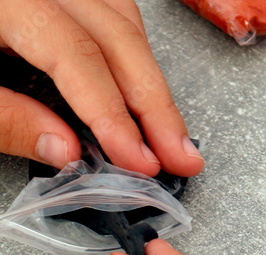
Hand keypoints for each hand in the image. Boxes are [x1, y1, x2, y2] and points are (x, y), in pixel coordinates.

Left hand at [0, 0, 203, 175]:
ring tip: (168, 135)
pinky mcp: (60, 1)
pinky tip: (140, 95)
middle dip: (155, 106)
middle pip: (118, 37)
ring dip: (151, 83)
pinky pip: (112, 19)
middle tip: (179, 157)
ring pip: (125, 25)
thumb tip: (65, 150)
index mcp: (10, 1)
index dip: (113, 114)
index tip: (138, 160)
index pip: (79, 56)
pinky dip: (132, 60)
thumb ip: (6, 119)